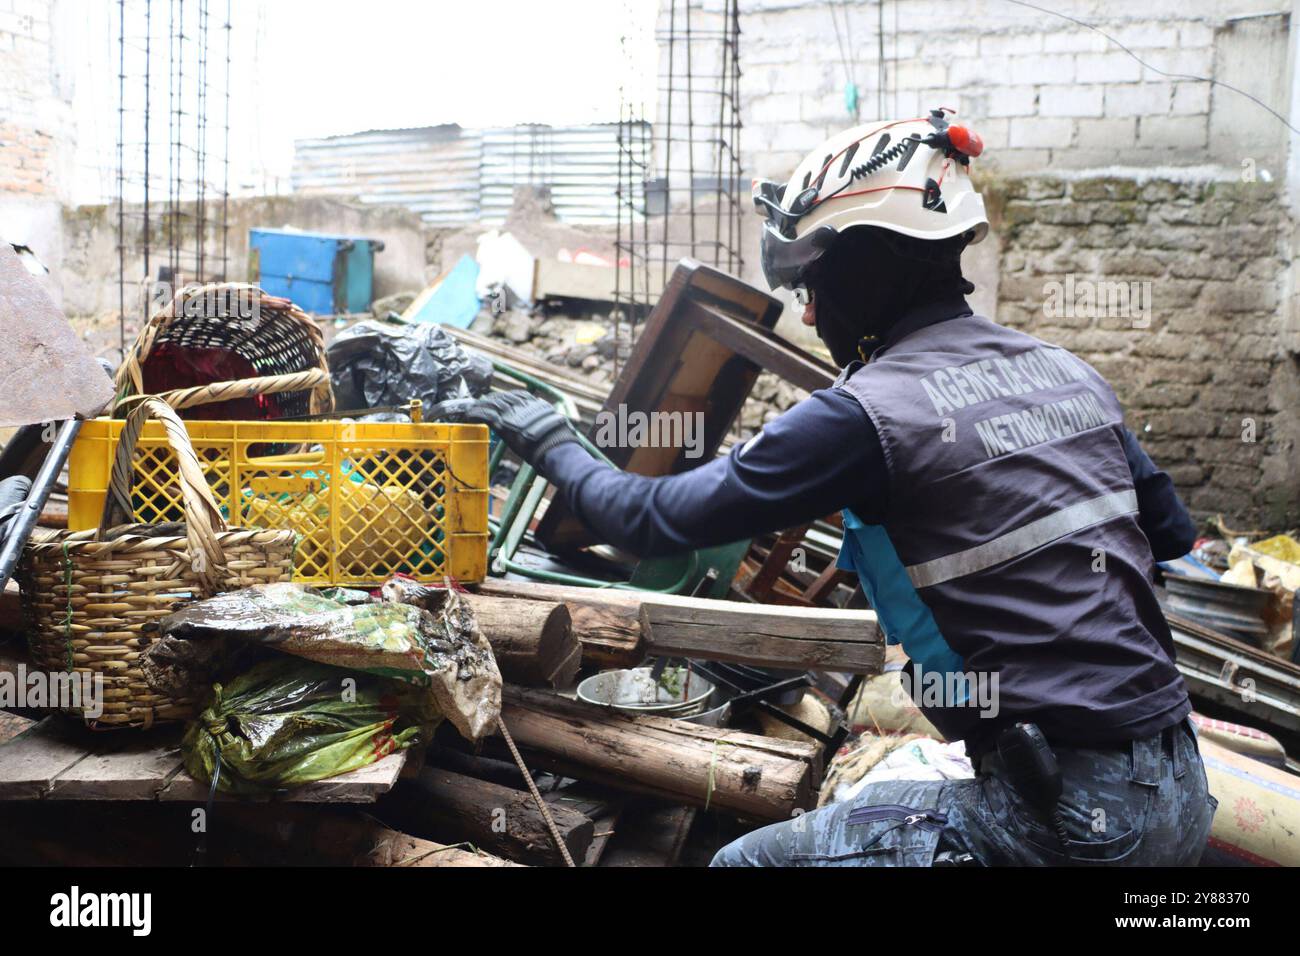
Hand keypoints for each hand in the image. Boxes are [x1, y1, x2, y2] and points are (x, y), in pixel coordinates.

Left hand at [431, 390, 579, 465]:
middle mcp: (523, 406)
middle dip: (491, 400)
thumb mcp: (558, 427)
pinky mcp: (502, 424)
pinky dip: (475, 414)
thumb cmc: (561, 443)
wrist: (554, 448)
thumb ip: (552, 423)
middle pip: (502, 398)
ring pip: (491, 404)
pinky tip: (469, 415)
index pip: (519, 395)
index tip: (503, 399)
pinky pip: (484, 414)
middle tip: (482, 403)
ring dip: (481, 406)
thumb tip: (559, 424)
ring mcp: (512, 414)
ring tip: (473, 409)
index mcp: (536, 405)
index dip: (508, 397)